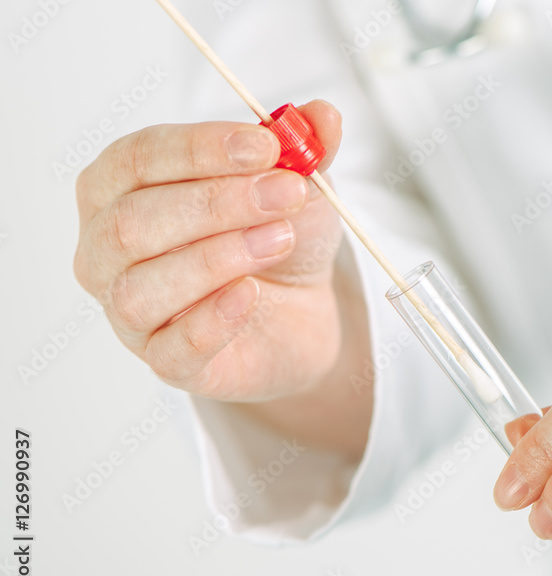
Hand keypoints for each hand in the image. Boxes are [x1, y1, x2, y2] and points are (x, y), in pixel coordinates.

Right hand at [74, 101, 344, 401]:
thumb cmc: (276, 238)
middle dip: (217, 203)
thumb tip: (323, 114)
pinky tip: (251, 294)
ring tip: (279, 238)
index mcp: (121, 188)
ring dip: (219, 257)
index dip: (200, 149)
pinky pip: (171, 348)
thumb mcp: (298, 184)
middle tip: (288, 192)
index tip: (265, 146)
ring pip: (142, 287)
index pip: (137, 158)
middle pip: (134, 222)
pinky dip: (213, 319)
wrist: (302, 311)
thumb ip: (305, 149)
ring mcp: (131, 312)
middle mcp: (107, 250)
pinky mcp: (167, 363)